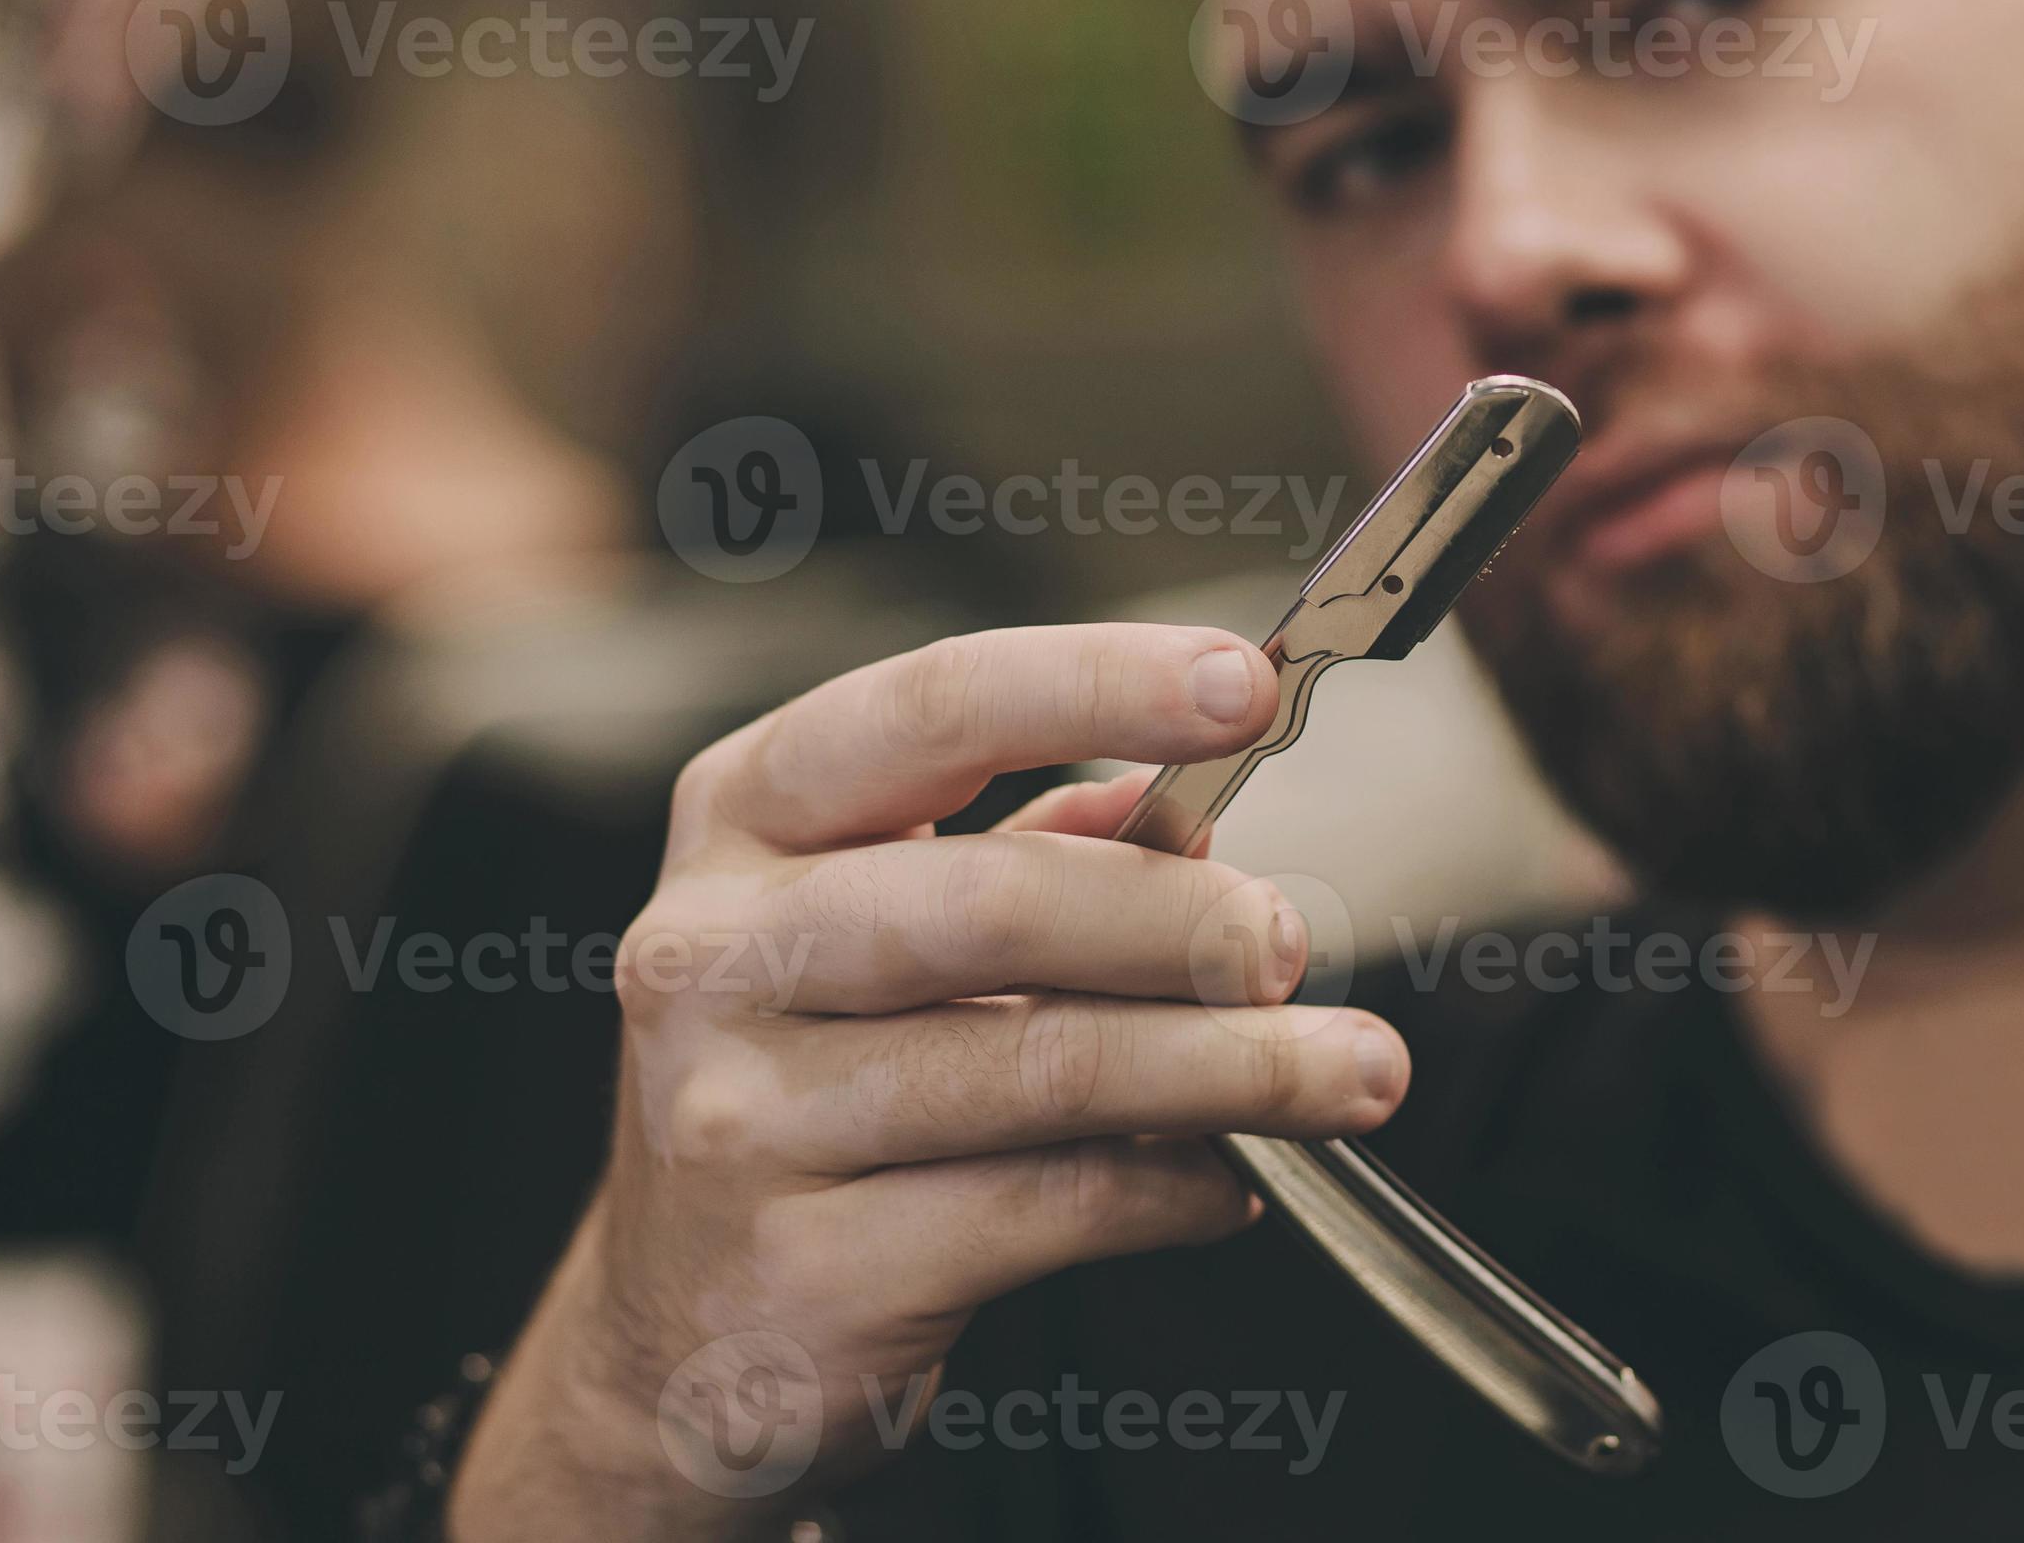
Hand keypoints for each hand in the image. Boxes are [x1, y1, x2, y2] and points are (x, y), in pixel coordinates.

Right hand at [447, 624, 1408, 1537]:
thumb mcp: (877, 929)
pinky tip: (1226, 1178)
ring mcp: (744, 1119)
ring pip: (1042, 1066)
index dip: (1101, 685)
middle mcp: (720, 952)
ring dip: (1232, 1068)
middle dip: (1179, 918)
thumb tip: (1181, 805)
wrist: (675, 1339)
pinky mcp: (808, 1270)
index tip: (1248, 684)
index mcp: (746, 816)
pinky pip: (1048, 1209)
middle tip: (1288, 943)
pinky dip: (1171, 1187)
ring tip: (1348, 1071)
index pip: (934, 707)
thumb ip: (1027, 852)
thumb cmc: (802, 1089)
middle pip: (994, 901)